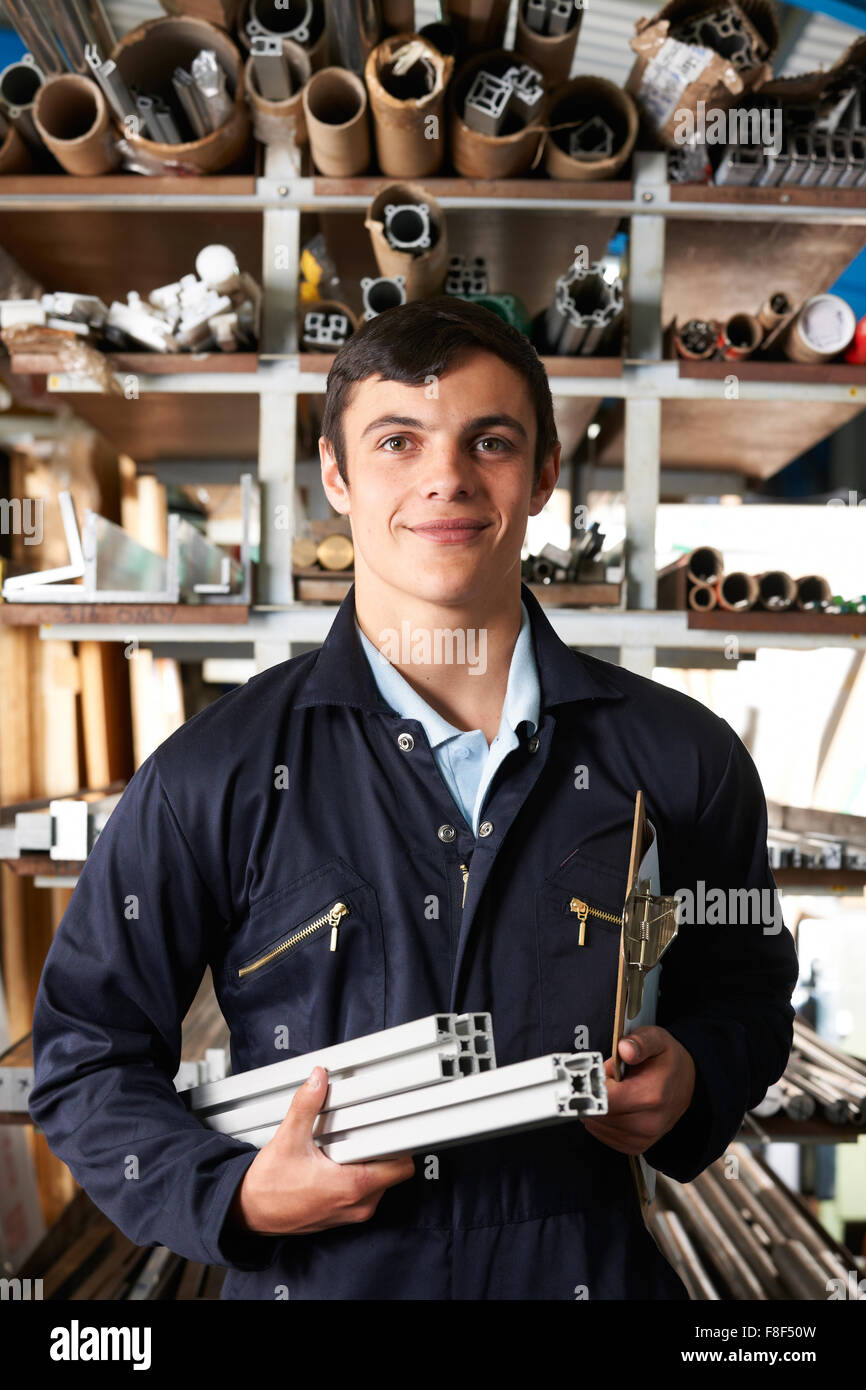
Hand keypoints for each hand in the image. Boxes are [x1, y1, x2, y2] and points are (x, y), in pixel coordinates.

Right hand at [228, 1066, 414, 1234]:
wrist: (249, 1213)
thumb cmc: (268, 1187)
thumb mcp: (288, 1139)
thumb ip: (306, 1105)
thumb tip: (318, 1079)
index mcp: (352, 1187)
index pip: (401, 1166)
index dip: (401, 1141)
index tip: (394, 1123)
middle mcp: (358, 1204)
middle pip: (394, 1171)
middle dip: (383, 1148)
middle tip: (364, 1128)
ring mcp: (352, 1212)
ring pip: (380, 1181)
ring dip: (369, 1161)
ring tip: (346, 1144)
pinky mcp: (343, 1214)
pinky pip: (365, 1192)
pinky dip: (358, 1173)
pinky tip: (337, 1159)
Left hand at [581, 1026, 695, 1155]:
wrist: (686, 1082)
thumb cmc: (667, 1060)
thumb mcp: (656, 1040)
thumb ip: (639, 1043)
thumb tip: (625, 1049)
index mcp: (651, 1095)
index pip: (603, 1100)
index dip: (592, 1085)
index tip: (595, 1074)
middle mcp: (648, 1122)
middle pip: (598, 1114)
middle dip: (595, 1094)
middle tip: (608, 1079)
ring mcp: (643, 1137)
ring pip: (598, 1127)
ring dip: (598, 1108)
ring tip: (614, 1091)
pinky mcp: (637, 1145)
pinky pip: (605, 1137)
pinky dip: (602, 1121)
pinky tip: (612, 1105)